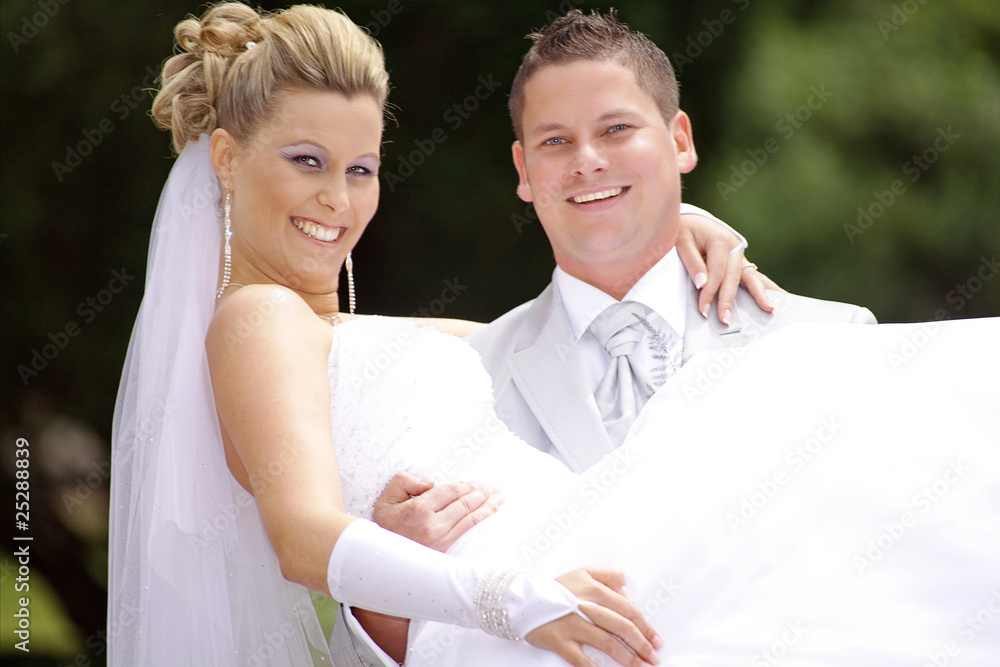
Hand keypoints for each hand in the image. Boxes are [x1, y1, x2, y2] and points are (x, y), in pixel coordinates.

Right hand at [372, 470, 503, 551]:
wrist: (378, 561)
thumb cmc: (383, 527)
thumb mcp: (387, 497)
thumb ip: (407, 480)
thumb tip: (432, 484)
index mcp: (418, 509)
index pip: (450, 491)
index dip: (465, 485)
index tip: (475, 483)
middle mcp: (432, 525)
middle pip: (464, 503)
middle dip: (482, 493)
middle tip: (494, 488)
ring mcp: (440, 541)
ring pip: (470, 518)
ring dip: (488, 506)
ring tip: (499, 498)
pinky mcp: (445, 552)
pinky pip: (467, 532)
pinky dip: (481, 521)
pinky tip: (490, 514)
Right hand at [526, 568, 661, 666]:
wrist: (522, 598)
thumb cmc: (556, 587)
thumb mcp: (583, 572)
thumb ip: (609, 576)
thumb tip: (628, 593)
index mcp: (593, 589)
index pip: (627, 608)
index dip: (645, 625)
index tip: (655, 639)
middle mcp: (584, 606)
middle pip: (621, 627)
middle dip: (642, 643)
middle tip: (654, 656)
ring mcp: (571, 624)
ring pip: (606, 643)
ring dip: (627, 658)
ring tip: (641, 666)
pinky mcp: (559, 641)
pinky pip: (581, 659)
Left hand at [675, 212, 782, 324]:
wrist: (692, 219)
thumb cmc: (685, 229)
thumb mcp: (681, 241)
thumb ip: (692, 262)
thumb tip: (702, 284)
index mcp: (720, 240)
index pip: (716, 272)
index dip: (709, 292)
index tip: (703, 310)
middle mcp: (734, 246)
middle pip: (734, 278)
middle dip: (728, 301)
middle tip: (725, 320)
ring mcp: (740, 253)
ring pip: (751, 277)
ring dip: (759, 295)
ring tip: (769, 309)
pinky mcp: (740, 260)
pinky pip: (752, 276)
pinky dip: (763, 287)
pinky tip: (776, 297)